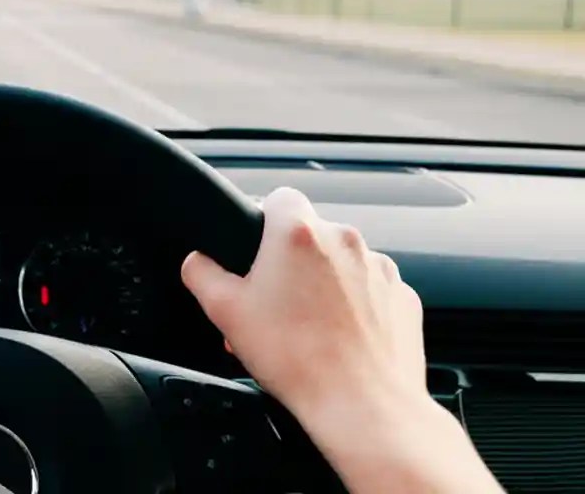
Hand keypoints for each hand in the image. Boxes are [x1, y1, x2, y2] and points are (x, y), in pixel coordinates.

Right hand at [181, 187, 424, 418]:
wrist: (362, 404)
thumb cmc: (297, 359)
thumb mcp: (225, 312)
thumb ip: (202, 274)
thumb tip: (197, 262)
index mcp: (298, 234)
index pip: (279, 197)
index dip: (263, 221)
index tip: (258, 249)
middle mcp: (345, 241)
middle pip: (310, 235)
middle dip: (291, 263)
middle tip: (273, 303)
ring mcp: (380, 269)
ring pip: (342, 263)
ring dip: (324, 284)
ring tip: (306, 328)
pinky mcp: (403, 298)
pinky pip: (372, 291)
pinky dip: (356, 308)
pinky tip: (338, 339)